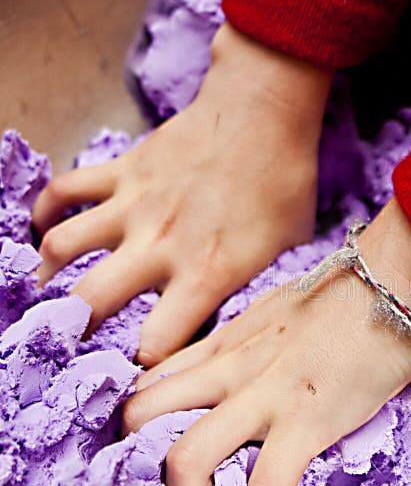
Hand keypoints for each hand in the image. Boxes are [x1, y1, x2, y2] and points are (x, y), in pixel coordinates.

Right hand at [32, 23, 332, 366]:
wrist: (265, 111)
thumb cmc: (286, 180)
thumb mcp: (290, 246)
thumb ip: (261, 280)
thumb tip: (254, 301)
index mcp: (207, 272)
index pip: (158, 341)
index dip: (146, 367)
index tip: (143, 374)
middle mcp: (161, 244)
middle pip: (92, 301)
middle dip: (76, 331)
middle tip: (75, 344)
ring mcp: (134, 205)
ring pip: (63, 246)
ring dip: (47, 275)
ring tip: (45, 293)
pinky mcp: (122, 171)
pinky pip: (66, 190)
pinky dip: (47, 210)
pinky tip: (45, 228)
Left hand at [120, 199, 410, 485]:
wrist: (396, 280)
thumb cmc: (354, 290)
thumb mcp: (285, 308)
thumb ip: (260, 339)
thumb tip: (260, 368)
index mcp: (227, 342)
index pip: (151, 381)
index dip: (140, 424)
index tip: (160, 450)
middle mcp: (230, 368)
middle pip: (141, 415)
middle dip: (140, 464)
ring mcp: (264, 395)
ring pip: (184, 458)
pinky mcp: (306, 421)